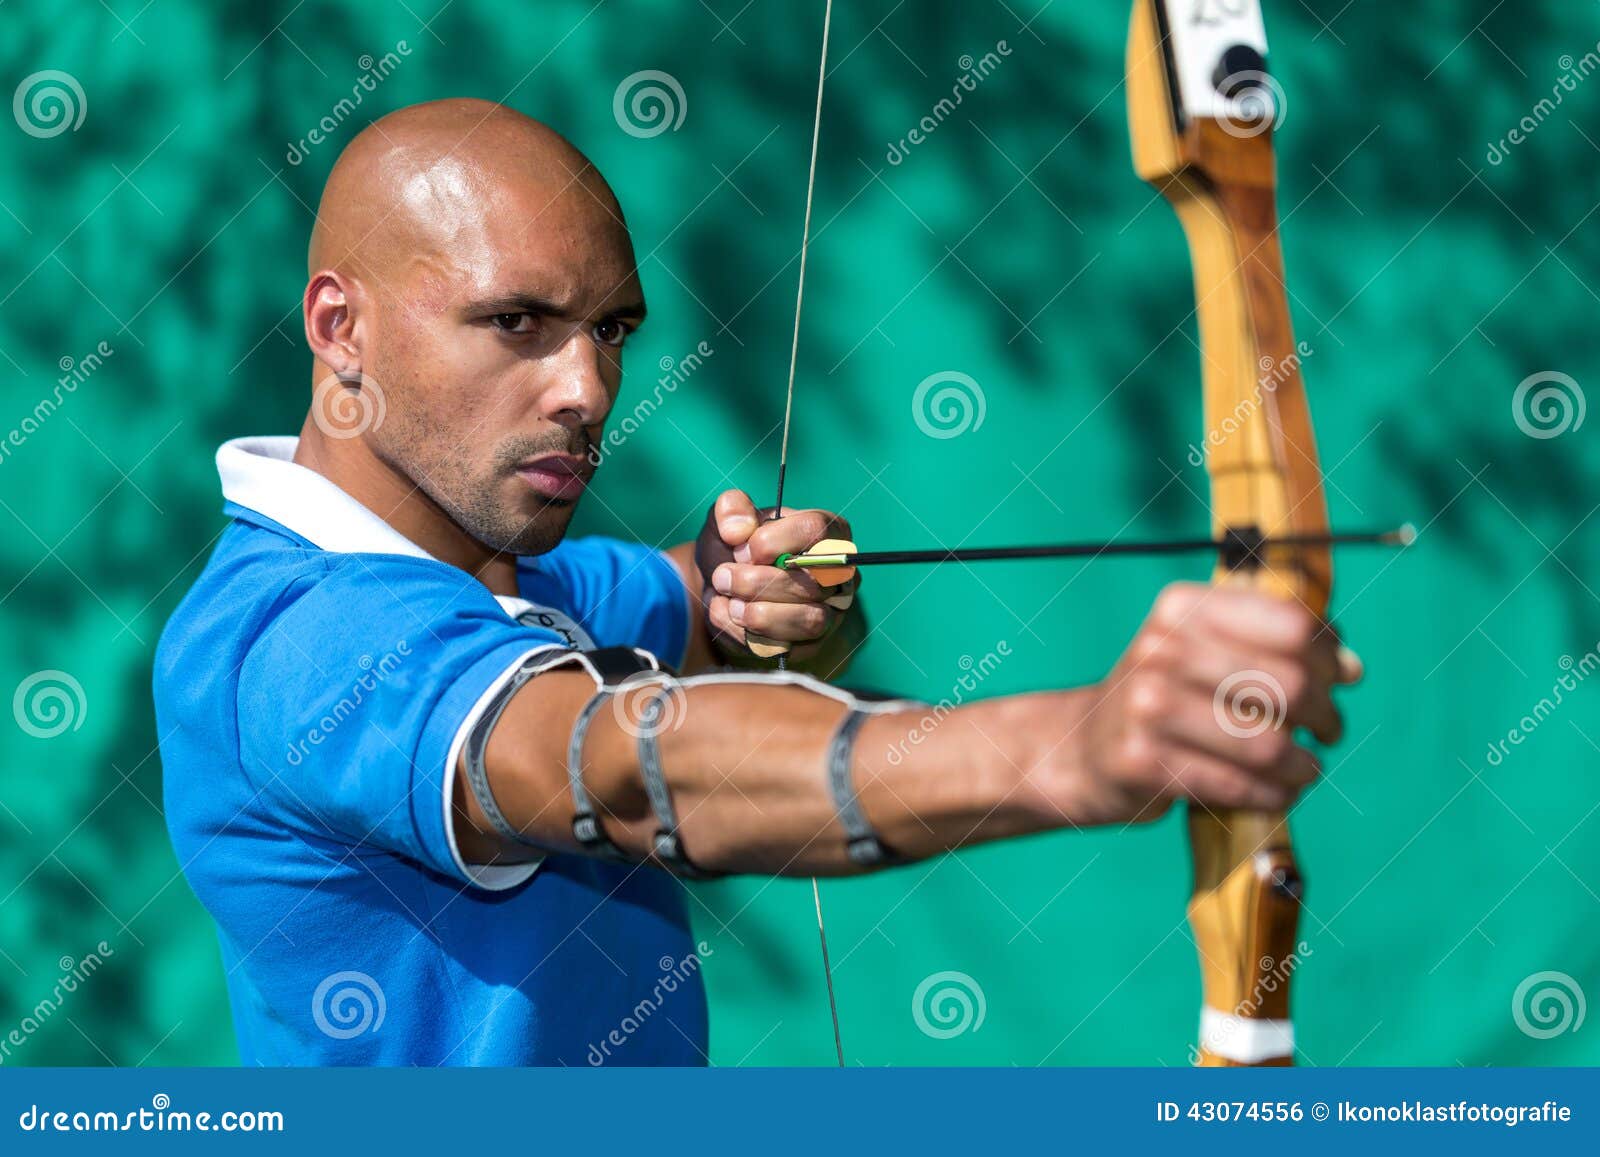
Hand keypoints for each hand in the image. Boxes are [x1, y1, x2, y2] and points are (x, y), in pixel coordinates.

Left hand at [693, 490, 857, 661]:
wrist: (723, 589)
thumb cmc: (735, 549)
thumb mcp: (726, 521)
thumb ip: (730, 510)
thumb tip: (738, 531)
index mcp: (827, 533)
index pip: (816, 531)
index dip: (775, 541)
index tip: (744, 550)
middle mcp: (838, 575)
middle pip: (815, 581)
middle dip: (759, 582)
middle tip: (722, 577)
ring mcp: (829, 613)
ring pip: (810, 620)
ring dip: (761, 614)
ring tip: (729, 603)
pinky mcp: (810, 646)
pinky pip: (790, 648)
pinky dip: (752, 637)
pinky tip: (731, 619)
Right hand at [1064, 582, 1360, 825]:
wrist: (1080, 748)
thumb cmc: (1162, 698)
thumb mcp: (1203, 650)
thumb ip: (1276, 648)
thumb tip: (1352, 668)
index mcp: (1181, 607)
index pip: (1291, 625)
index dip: (1330, 655)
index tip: (1339, 677)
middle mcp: (1160, 648)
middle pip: (1289, 684)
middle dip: (1325, 714)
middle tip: (1326, 730)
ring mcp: (1146, 706)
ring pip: (1269, 743)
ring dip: (1303, 764)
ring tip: (1304, 768)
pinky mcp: (1143, 761)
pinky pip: (1238, 785)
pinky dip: (1273, 794)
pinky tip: (1278, 791)